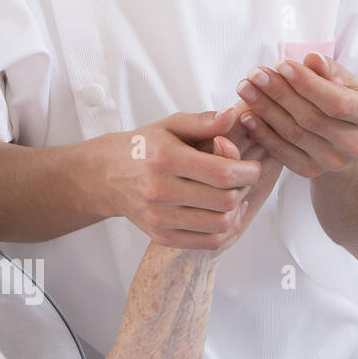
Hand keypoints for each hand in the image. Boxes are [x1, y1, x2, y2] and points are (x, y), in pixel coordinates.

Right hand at [105, 109, 261, 250]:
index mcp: (166, 159)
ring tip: (232, 197)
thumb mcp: (170, 126)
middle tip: (242, 181)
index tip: (251, 167)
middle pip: (224, 200)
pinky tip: (222, 214)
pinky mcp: (161, 236)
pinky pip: (207, 242)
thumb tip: (234, 115)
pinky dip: (223, 230)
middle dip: (243, 189)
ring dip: (235, 211)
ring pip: (219, 225)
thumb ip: (204, 121)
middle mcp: (160, 191)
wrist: (106, 176)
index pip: (222, 172)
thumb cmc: (143, 148)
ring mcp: (159, 218)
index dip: (248, 171)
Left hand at [234, 53, 357, 179]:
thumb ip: (329, 71)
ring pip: (293, 134)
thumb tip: (312, 60)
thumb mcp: (348, 82)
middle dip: (279, 93)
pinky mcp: (311, 172)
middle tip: (255, 74)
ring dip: (265, 110)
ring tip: (245, 88)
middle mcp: (357, 145)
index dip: (306, 83)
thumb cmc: (346, 101)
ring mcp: (334, 163)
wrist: (347, 141)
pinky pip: (282, 152)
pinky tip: (247, 116)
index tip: (281, 64)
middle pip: (311, 118)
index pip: (336, 100)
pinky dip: (262, 133)